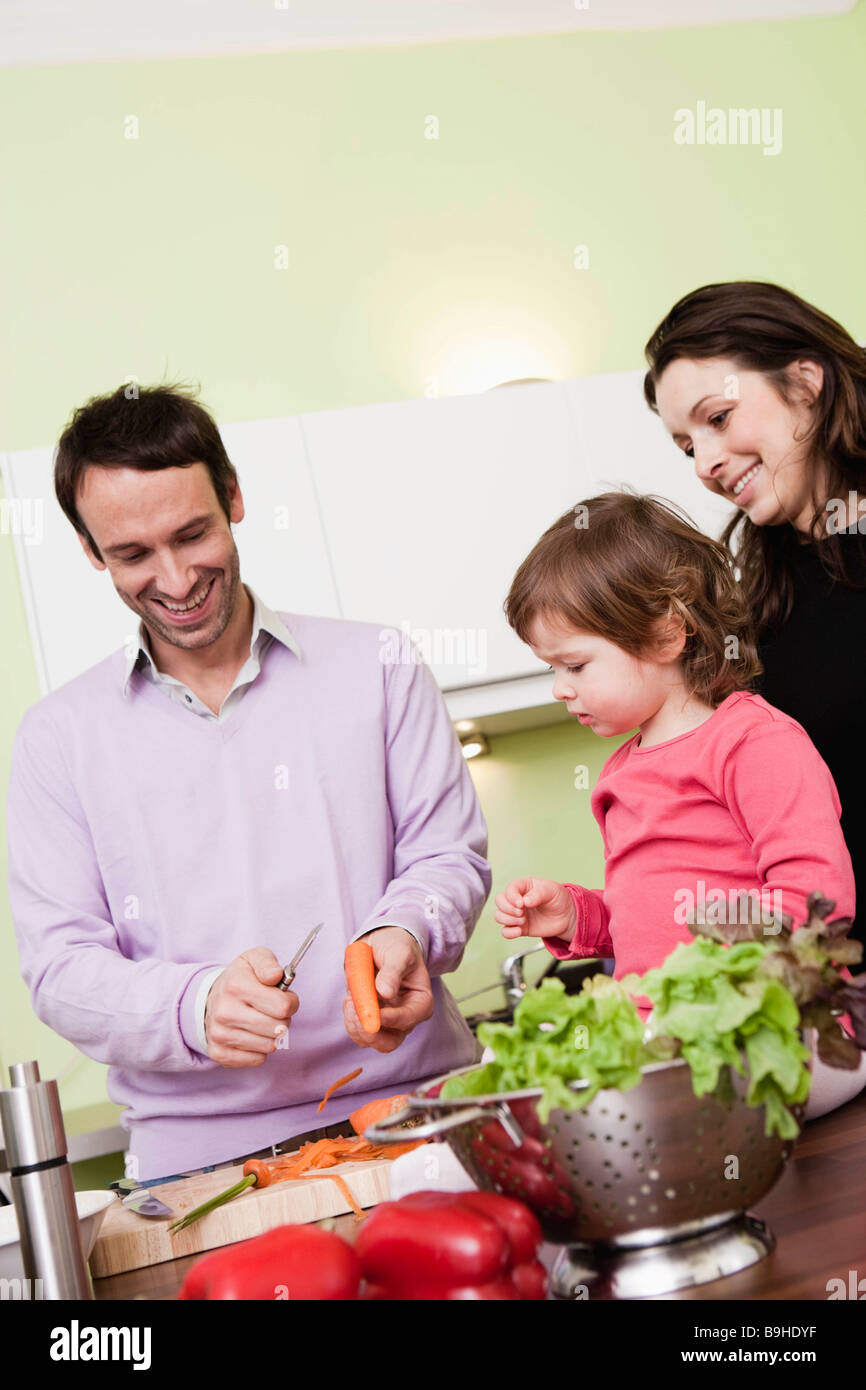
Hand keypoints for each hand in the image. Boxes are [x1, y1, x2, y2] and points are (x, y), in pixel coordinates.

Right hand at [204, 947, 298, 1067]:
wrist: (210, 998)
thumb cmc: (240, 978)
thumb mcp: (254, 959)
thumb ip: (268, 963)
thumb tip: (276, 976)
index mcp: (236, 986)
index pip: (283, 1006)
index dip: (291, 1001)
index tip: (285, 997)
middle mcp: (225, 1012)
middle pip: (279, 1029)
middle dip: (283, 1019)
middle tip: (273, 1010)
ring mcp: (220, 1035)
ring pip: (270, 1046)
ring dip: (272, 1035)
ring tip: (261, 1021)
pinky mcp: (219, 1053)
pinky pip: (258, 1059)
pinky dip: (259, 1049)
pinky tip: (251, 1034)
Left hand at [343, 926, 433, 1053]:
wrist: (383, 945)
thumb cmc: (397, 948)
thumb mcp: (399, 953)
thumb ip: (393, 972)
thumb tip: (386, 993)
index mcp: (421, 1003)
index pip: (408, 1019)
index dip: (390, 1019)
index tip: (374, 1012)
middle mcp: (405, 1018)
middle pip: (389, 1042)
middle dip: (370, 1032)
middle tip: (356, 1012)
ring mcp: (386, 1023)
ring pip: (369, 1040)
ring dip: (355, 1024)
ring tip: (350, 998)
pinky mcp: (369, 1020)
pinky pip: (357, 1031)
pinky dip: (349, 1018)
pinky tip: (349, 999)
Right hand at [494, 878, 576, 943]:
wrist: (567, 917)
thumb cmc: (558, 899)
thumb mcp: (552, 891)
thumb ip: (538, 894)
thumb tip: (525, 901)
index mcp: (524, 886)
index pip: (510, 888)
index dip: (512, 897)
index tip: (521, 904)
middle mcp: (517, 899)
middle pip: (499, 901)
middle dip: (508, 909)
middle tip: (522, 913)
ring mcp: (517, 914)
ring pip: (499, 915)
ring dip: (508, 919)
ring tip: (523, 921)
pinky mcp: (519, 927)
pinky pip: (505, 931)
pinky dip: (508, 933)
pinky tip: (518, 931)